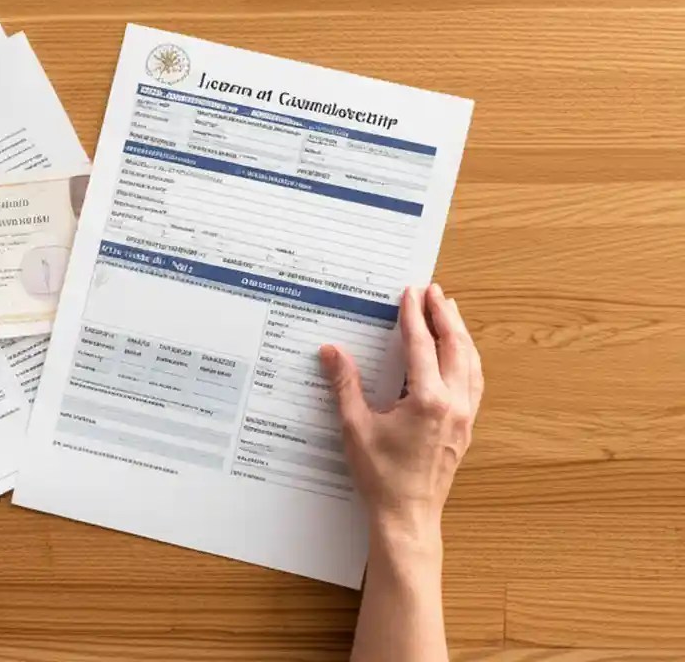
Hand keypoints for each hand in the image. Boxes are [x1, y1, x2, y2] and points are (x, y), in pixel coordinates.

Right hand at [319, 284, 482, 549]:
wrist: (407, 516)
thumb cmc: (381, 477)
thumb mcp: (355, 427)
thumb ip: (345, 385)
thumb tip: (331, 352)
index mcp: (427, 400)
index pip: (421, 345)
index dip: (413, 316)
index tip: (409, 293)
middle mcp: (453, 403)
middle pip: (454, 346)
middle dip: (443, 314)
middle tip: (432, 290)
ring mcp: (465, 415)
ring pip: (470, 362)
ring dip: (459, 333)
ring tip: (449, 310)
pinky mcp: (466, 426)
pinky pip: (474, 382)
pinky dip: (468, 358)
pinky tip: (460, 352)